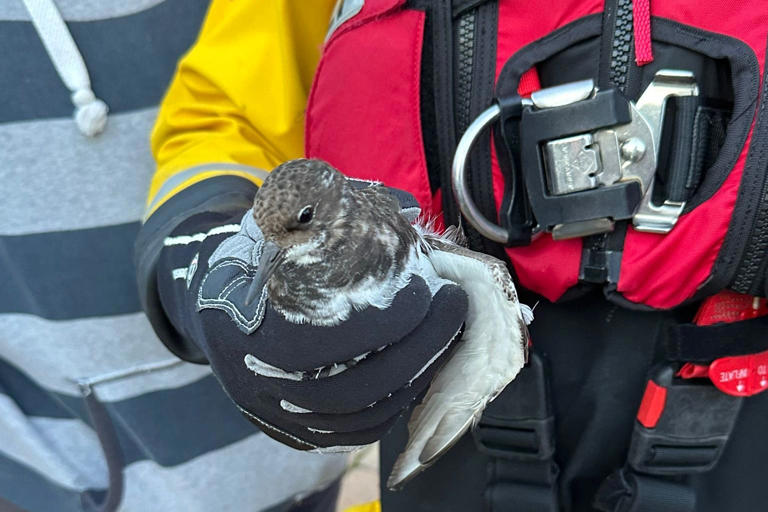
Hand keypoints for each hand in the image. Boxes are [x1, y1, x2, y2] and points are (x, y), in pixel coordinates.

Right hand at [154, 201, 467, 450]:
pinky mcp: (289, 427)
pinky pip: (351, 435)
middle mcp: (252, 377)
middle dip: (416, 350)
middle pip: (348, 389)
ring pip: (355, 418)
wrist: (215, 299)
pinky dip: (393, 408)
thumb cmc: (260, 253)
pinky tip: (418, 371)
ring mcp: (270, 410)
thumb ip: (337, 211)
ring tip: (444, 337)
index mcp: (243, 321)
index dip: (384, 322)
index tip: (426, 289)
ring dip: (413, 379)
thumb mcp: (284, 218)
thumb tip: (407, 215)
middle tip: (452, 309)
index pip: (322, 341)